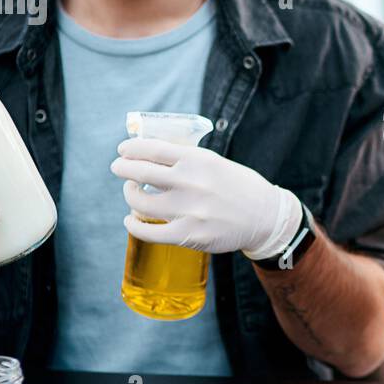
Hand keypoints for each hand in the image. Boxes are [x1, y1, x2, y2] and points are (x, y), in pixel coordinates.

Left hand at [110, 138, 301, 257]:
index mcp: (198, 159)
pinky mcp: (188, 234)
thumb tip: (151, 152)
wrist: (265, 217)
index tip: (123, 149)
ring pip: (139, 202)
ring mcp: (188, 210)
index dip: (131, 148)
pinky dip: (134, 225)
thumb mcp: (215, 162)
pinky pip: (148, 231)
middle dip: (122, 168)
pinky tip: (132, 221)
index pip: (152, 148)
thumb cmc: (238, 186)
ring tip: (133, 194)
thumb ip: (186, 158)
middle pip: (139, 172)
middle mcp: (190, 182)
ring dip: (130, 195)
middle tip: (118, 168)